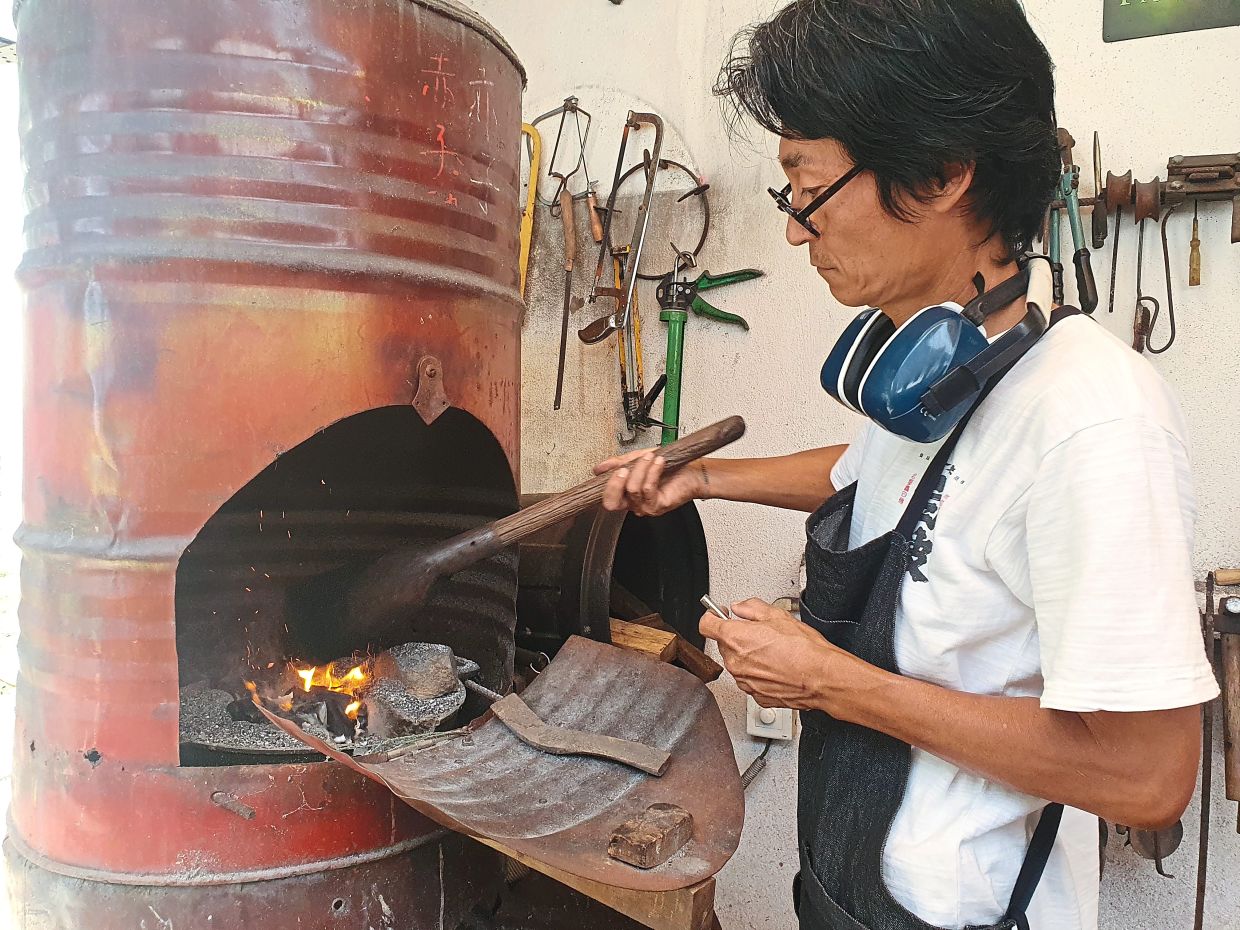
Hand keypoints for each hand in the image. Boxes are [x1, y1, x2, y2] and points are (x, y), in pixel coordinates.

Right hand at [594, 447, 708, 515]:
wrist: (693, 472)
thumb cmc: (670, 468)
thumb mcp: (639, 460)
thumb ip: (619, 463)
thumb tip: (601, 467)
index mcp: (627, 494)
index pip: (606, 497)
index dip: (604, 483)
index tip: (605, 469)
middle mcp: (635, 503)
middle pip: (611, 502)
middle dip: (614, 483)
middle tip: (623, 468)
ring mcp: (645, 506)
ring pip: (632, 489)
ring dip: (641, 468)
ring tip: (650, 458)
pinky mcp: (658, 505)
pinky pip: (648, 488)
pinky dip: (652, 471)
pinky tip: (659, 462)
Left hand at [699, 598, 845, 710]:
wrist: (822, 677)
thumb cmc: (804, 649)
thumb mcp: (778, 615)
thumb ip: (752, 607)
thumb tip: (740, 607)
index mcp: (735, 638)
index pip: (706, 624)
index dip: (712, 616)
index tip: (718, 615)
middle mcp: (735, 662)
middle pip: (724, 645)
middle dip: (737, 637)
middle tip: (759, 634)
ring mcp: (744, 681)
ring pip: (737, 664)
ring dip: (748, 657)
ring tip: (772, 652)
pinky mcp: (756, 695)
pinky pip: (750, 680)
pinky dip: (758, 674)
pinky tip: (776, 667)